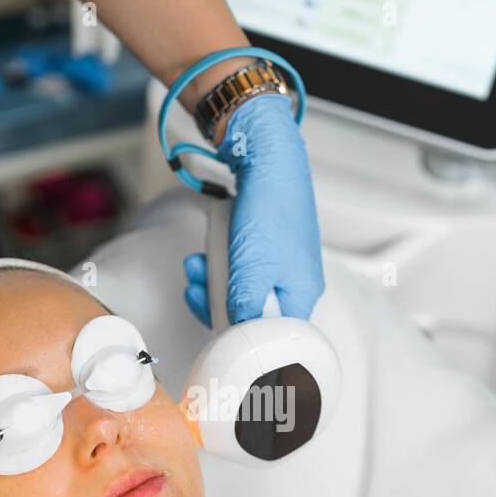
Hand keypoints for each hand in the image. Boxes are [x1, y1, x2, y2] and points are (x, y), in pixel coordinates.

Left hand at [182, 92, 324, 327]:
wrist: (268, 158)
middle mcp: (295, 283)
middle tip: (195, 290)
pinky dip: (219, 265)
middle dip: (216, 303)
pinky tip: (203, 255)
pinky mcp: (266, 248)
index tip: (215, 333)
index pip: (273, 337)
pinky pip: (239, 269)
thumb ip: (244, 309)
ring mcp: (281, 265)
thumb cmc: (270, 208)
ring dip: (211, 282)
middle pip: (252, 314)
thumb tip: (236, 337)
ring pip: (241, 290)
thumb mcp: (252, 269)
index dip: (241, 338)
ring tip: (194, 266)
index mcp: (302, 295)